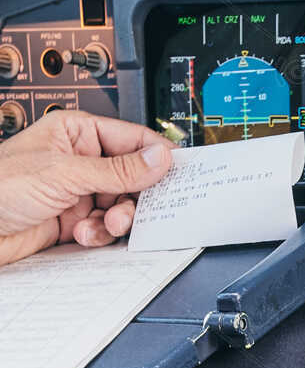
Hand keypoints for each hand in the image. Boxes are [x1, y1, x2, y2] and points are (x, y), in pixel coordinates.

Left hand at [0, 111, 171, 266]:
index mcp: (77, 133)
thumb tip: (158, 160)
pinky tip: (83, 233)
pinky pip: (105, 227)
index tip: (176, 174)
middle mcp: (81, 161)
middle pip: (132, 179)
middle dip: (134, 199)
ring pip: (122, 206)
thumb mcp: (66, 174)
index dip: (156, 157)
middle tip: (132, 209)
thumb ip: (117, 170)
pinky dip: (100, 234)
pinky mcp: (75, 220)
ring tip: (104, 224)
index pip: (131, 139)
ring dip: (116, 220)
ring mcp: (78, 191)